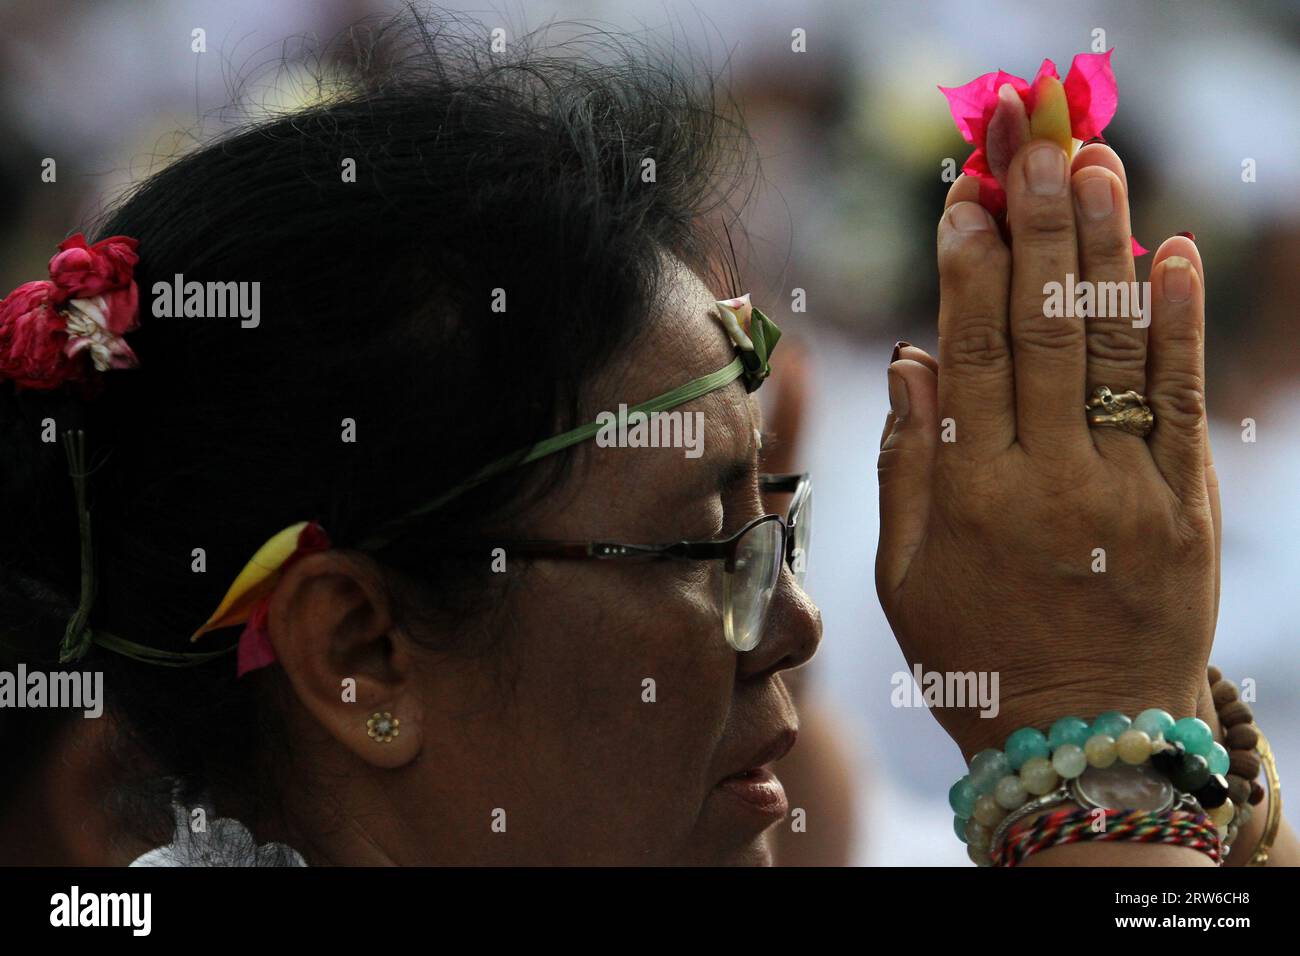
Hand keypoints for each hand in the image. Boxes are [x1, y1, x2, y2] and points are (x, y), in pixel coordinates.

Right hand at [876, 141, 1216, 760]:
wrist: (1087, 743)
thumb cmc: (977, 657)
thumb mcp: (905, 578)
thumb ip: (906, 467)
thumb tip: (912, 362)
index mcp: (968, 501)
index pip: (970, 358)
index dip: (966, 271)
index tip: (964, 197)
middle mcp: (1048, 486)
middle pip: (1043, 332)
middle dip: (1035, 228)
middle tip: (1032, 145)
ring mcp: (1126, 495)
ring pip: (1114, 351)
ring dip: (1105, 250)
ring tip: (1097, 165)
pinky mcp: (1187, 510)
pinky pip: (1185, 402)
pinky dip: (1181, 324)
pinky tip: (1172, 255)